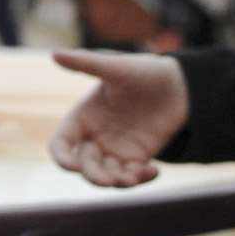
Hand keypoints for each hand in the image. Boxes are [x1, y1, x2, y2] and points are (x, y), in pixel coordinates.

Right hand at [47, 50, 189, 187]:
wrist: (181, 85)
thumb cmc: (145, 71)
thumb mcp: (117, 67)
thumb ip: (86, 63)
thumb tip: (53, 53)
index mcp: (83, 116)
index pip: (62, 143)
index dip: (61, 156)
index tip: (72, 166)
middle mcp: (95, 136)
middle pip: (84, 165)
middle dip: (93, 176)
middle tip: (108, 181)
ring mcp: (116, 149)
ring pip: (107, 175)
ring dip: (116, 182)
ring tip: (132, 179)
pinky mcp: (137, 158)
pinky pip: (132, 176)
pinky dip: (140, 179)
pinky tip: (154, 170)